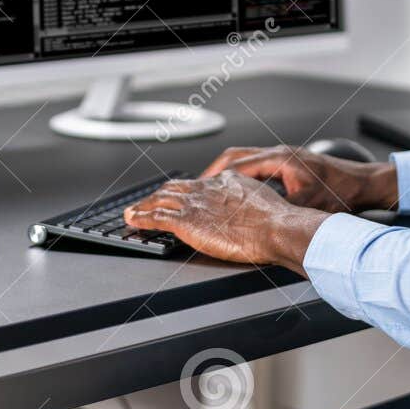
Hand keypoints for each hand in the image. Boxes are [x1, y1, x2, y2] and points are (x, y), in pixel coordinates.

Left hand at [123, 171, 330, 271]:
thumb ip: (251, 202)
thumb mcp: (264, 201)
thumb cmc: (278, 221)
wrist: (276, 227)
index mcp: (227, 182)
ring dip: (143, 205)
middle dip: (159, 194)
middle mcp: (208, 188)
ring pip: (160, 199)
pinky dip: (140, 217)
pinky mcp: (186, 221)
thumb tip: (252, 212)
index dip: (187, 190)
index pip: (200, 183)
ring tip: (132, 210)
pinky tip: (131, 220)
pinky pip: (155, 217)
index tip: (181, 194)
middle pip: (175, 187)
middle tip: (148, 200)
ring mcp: (195, 203)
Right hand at [199, 145, 397, 213]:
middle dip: (214, 171)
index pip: (237, 165)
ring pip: (245, 158)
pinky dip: (242, 175)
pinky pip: (257, 164)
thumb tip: (257, 223)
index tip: (200, 189)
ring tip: (213, 188)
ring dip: (227, 172)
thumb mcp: (309, 207)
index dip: (215, 178)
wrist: (364, 184)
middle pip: (235, 155)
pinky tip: (240, 190)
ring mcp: (284, 156)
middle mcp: (279, 153)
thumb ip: (282, 211)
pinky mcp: (290, 163)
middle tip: (197, 187)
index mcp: (280, 160)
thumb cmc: (342, 193)